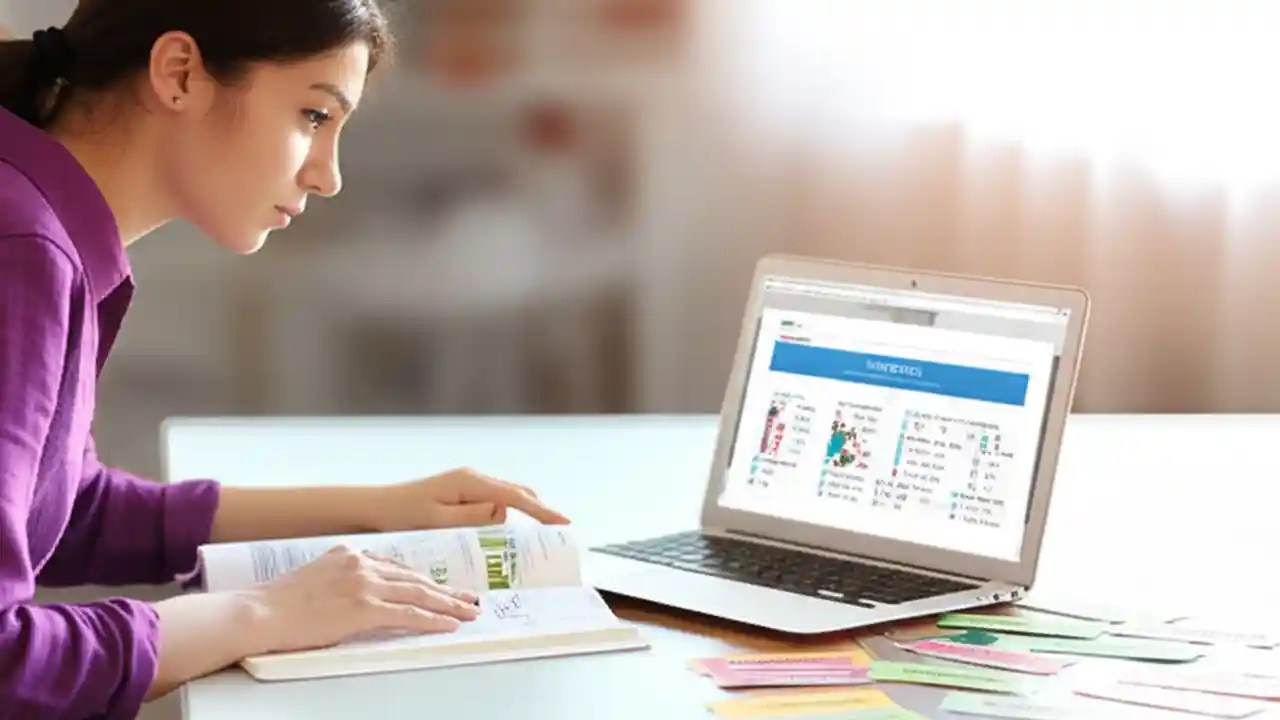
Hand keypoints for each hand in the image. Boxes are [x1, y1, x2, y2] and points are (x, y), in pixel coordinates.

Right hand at [248, 545, 480, 653]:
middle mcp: (361, 563)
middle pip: (414, 578)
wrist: (259, 612)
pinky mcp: (363, 608)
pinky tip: (448, 624)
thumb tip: (361, 593)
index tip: (439, 587)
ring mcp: (364, 584)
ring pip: (418, 594)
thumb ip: (344, 578)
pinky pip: (408, 614)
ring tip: (468, 612)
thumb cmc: (280, 603)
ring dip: (448, 604)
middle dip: (445, 590)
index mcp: (351, 553)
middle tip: (468, 597)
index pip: (396, 567)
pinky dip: (432, 620)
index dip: (422, 580)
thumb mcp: (317, 576)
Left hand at [373, 468, 569, 530]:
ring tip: (538, 537)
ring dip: (523, 513)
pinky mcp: (460, 494)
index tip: (563, 523)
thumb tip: (503, 513)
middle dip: (539, 510)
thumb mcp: (436, 521)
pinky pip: (492, 503)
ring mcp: (466, 485)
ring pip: (506, 497)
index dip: (542, 511)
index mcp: (469, 483)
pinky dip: (505, 515)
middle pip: (517, 493)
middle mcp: (472, 479)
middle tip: (558, 532)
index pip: (515, 497)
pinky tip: (506, 533)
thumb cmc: (399, 516)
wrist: (372, 508)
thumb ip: (472, 518)